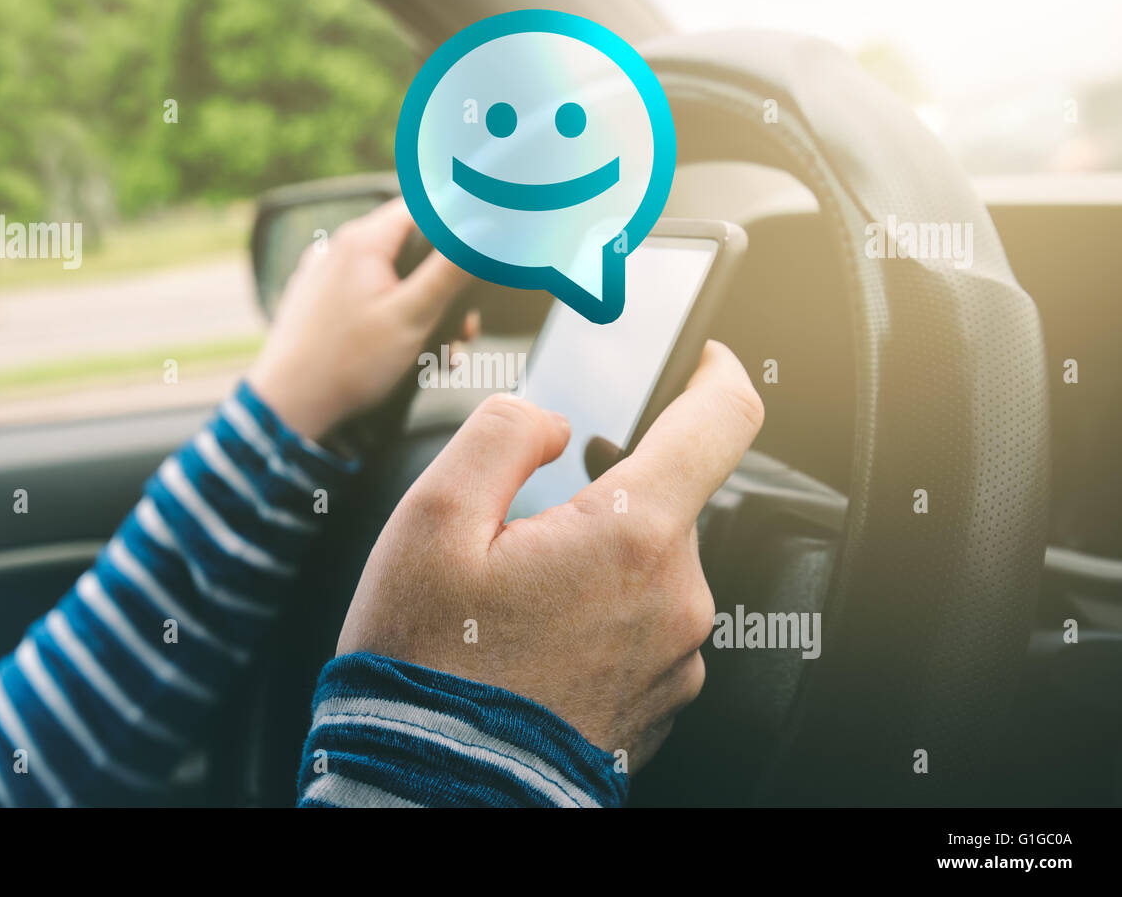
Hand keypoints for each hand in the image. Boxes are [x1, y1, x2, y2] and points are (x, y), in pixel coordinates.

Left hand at [249, 198, 471, 441]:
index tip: (476, 257)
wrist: (290, 405)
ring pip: (390, 279)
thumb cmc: (348, 363)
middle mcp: (338, 249)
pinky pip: (365, 297)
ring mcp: (325, 275)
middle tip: (461, 327)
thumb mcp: (413, 316)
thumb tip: (482, 226)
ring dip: (421, 311)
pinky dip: (391, 318)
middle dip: (443, 288)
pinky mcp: (318, 302)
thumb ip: (450, 269)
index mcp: (363, 242)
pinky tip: (405, 353)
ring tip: (438, 351)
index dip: (456, 229)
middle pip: (409, 250)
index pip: (422, 208)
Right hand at [337, 340, 763, 772]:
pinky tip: (540, 637)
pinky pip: (647, 623)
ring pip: (652, 564)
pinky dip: (603, 612)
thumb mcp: (432, 517)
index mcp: (631, 535)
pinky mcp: (664, 699)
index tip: (699, 360)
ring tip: (519, 595)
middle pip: (669, 500)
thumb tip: (553, 423)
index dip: (715, 372)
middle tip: (526, 525)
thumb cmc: (426, 662)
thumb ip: (503, 434)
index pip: (722, 420)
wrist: (434, 789)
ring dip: (601, 556)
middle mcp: (676, 597)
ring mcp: (676, 656)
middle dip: (608, 491)